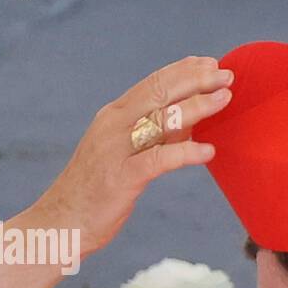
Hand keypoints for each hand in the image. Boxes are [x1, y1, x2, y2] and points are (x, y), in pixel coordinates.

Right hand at [0, 56, 232, 287]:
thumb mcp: (124, 153)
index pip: (152, 83)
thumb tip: (190, 123)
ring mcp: (115, 149)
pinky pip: (159, 159)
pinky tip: (208, 152)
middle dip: (196, 80)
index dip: (183, 70)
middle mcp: (113, 125)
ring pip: (161, 119)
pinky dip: (185, 153)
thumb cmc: (95, 191)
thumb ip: (153, 136)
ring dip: (197, 107)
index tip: (211, 63)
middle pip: (159, 92)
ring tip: (224, 99)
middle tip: (227, 75)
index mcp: (112, 115)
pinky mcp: (121, 177)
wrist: (59, 223)